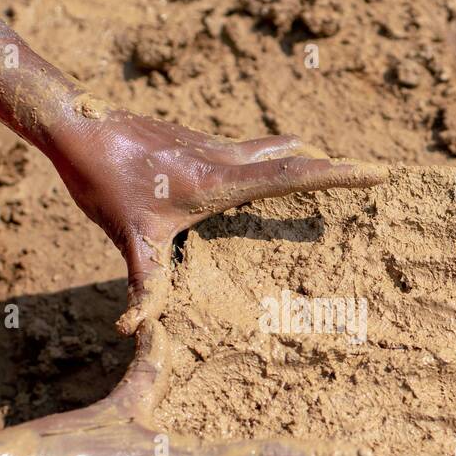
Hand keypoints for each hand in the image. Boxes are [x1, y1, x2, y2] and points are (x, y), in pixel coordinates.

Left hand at [46, 106, 385, 333]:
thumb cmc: (103, 179)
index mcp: (219, 181)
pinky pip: (245, 152)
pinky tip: (258, 179)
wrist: (76, 125)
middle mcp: (223, 158)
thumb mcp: (128, 237)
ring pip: (270, 149)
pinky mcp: (194, 145)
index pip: (292, 174)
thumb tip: (134, 329)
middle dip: (331, 168)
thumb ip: (142, 284)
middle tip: (369, 176)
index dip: (337, 175)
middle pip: (292, 156)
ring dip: (302, 159)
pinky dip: (270, 160)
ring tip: (327, 172)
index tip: (379, 171)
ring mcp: (210, 148)